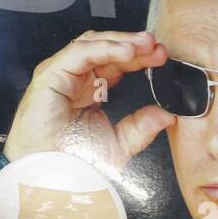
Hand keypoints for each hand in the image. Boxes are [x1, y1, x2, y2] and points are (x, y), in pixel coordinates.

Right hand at [5, 30, 173, 170]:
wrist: (49, 177)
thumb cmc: (74, 163)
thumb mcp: (118, 144)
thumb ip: (141, 127)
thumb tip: (168, 115)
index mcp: (90, 91)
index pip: (117, 66)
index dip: (140, 59)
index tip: (162, 58)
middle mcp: (75, 79)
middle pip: (107, 50)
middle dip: (134, 46)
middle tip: (158, 46)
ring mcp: (61, 75)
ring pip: (92, 45)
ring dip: (121, 41)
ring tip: (145, 45)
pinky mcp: (49, 75)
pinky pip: (78, 53)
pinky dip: (104, 49)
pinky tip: (126, 51)